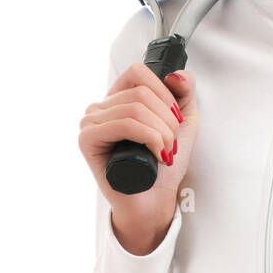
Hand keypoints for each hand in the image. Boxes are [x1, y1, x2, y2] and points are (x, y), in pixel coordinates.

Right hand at [78, 64, 198, 250]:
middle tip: (172, 144)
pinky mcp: (87, 140)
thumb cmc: (164, 164)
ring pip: (134, 109)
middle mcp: (101, 108)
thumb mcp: (183, 122)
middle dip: (167, 120)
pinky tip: (156, 155)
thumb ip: (185, 92)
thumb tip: (177, 74)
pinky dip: (149, 138)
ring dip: (161, 132)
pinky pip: (124, 125)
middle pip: (140, 93)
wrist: (155, 201)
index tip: (175, 118)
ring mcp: (91, 123)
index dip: (164, 92)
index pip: (138, 72)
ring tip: (166, 153)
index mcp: (119, 99)